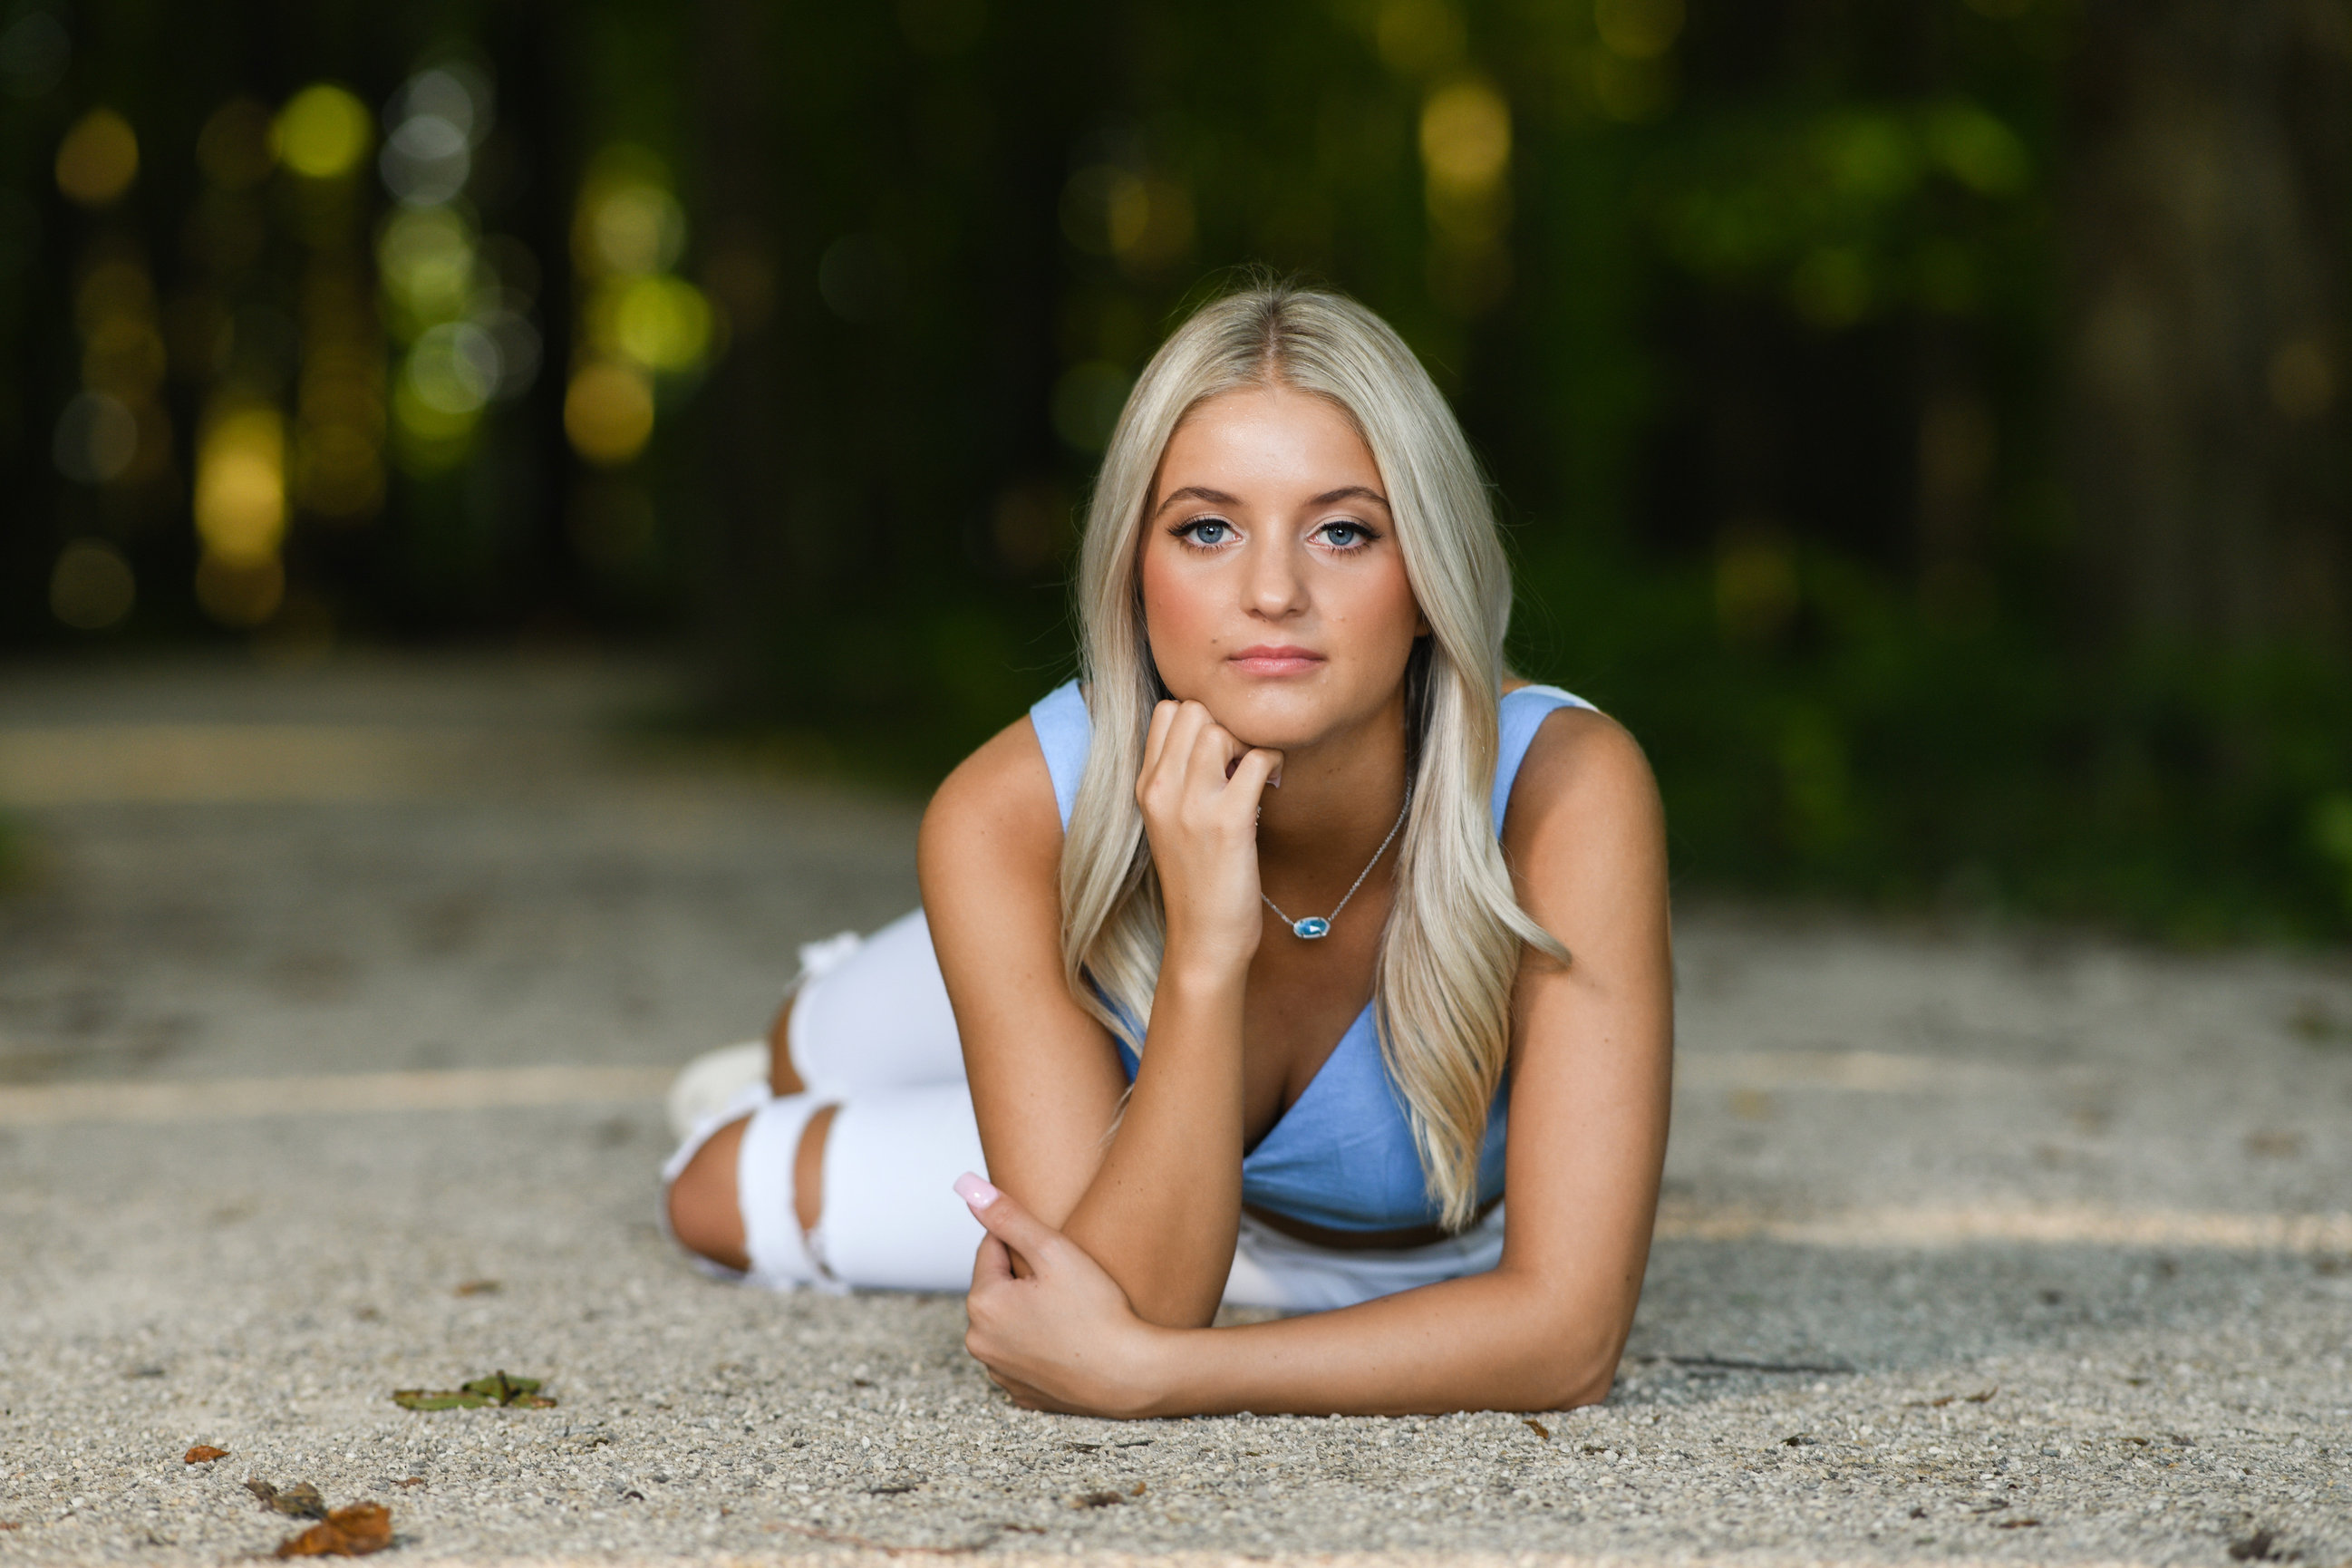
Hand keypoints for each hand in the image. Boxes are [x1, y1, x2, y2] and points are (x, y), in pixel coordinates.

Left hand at [957, 1173, 1170, 1416]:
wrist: (1130, 1377)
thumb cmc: (1097, 1312)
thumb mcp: (1053, 1252)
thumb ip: (1008, 1216)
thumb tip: (966, 1185)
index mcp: (982, 1303)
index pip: (993, 1248)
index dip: (1028, 1244)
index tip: (1058, 1258)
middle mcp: (979, 1341)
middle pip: (998, 1287)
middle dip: (1026, 1279)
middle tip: (1068, 1285)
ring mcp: (999, 1371)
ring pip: (1009, 1321)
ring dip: (1029, 1312)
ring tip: (1071, 1313)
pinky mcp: (1020, 1393)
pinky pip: (1022, 1353)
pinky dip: (1039, 1344)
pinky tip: (1069, 1341)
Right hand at [1137, 700, 1282, 979]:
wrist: (1202, 939)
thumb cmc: (1196, 882)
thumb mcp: (1169, 823)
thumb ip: (1178, 780)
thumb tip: (1215, 737)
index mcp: (1145, 787)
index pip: (1166, 710)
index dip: (1201, 720)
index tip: (1220, 750)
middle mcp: (1162, 790)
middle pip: (1194, 709)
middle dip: (1225, 724)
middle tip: (1240, 760)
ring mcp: (1192, 805)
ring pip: (1221, 727)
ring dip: (1248, 742)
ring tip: (1256, 773)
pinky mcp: (1228, 822)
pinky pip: (1258, 759)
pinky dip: (1274, 762)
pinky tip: (1274, 786)